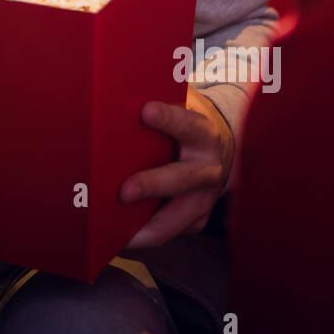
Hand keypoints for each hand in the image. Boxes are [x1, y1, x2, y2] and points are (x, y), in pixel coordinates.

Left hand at [118, 86, 234, 247]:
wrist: (219, 152)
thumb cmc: (185, 128)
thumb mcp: (181, 109)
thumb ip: (157, 104)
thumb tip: (114, 96)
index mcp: (202, 134)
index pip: (186, 124)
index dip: (167, 118)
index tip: (145, 111)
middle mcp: (207, 168)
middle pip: (182, 178)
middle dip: (152, 185)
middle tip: (124, 191)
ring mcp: (204, 198)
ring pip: (176, 218)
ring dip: (145, 226)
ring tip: (114, 231)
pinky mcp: (197, 220)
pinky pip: (166, 232)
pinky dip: (141, 236)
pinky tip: (118, 237)